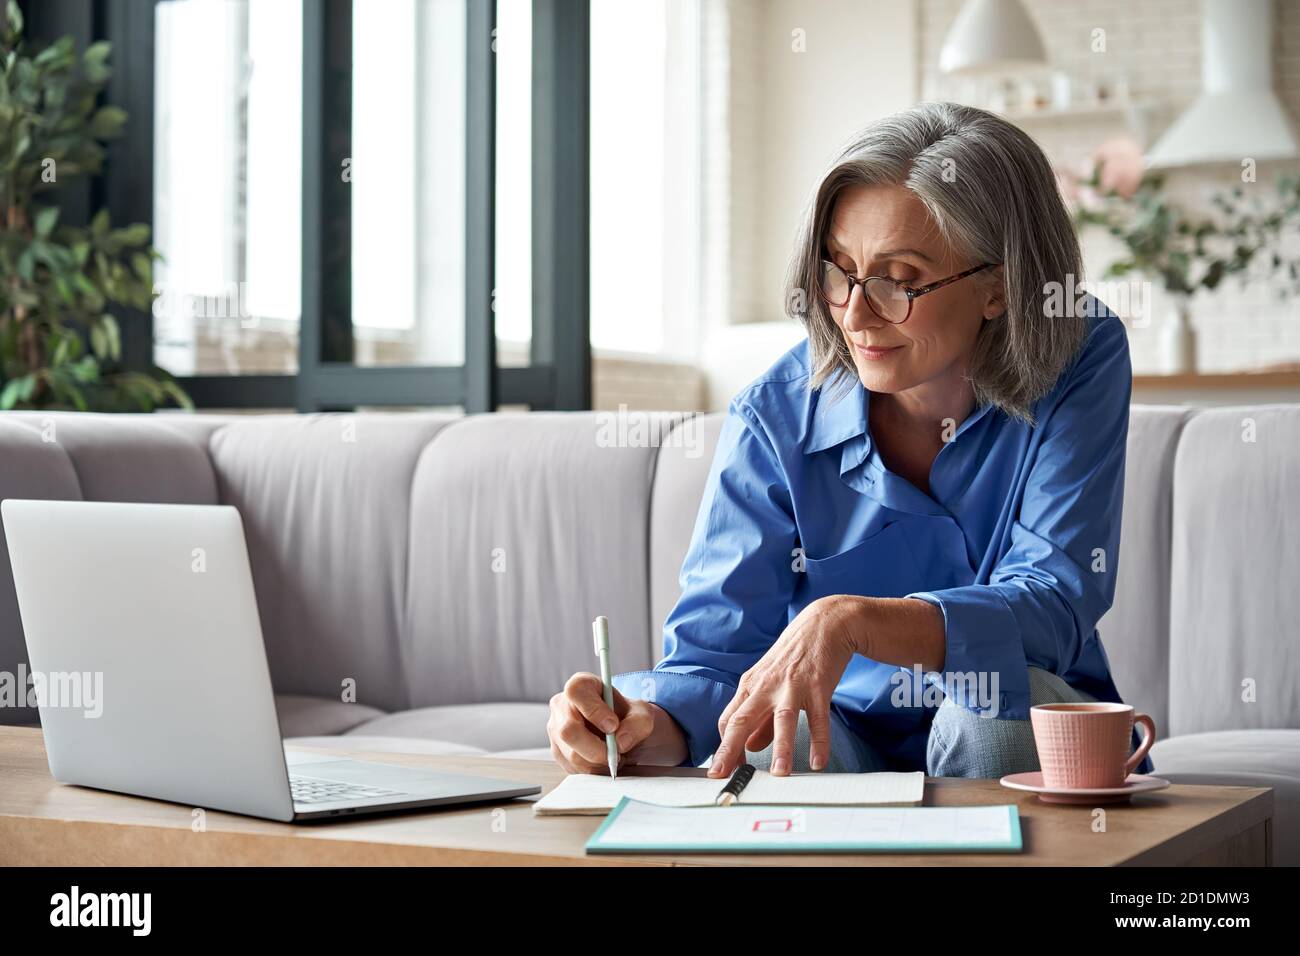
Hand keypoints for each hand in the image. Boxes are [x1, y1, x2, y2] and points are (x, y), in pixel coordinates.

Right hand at [547, 672, 687, 773]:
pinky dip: (593, 770)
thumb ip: (637, 723)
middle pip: (568, 730)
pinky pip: (572, 768)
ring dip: (598, 762)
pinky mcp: (558, 752)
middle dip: (596, 749)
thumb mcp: (642, 714)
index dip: (594, 710)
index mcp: (581, 685)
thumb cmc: (628, 716)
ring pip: (571, 754)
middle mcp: (561, 705)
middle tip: (617, 754)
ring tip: (615, 757)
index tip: (613, 725)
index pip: (576, 692)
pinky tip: (604, 762)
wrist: (624, 732)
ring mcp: (555, 730)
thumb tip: (620, 741)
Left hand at [709, 595, 862, 777]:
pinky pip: (818, 719)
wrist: (824, 623)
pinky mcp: (818, 686)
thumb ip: (760, 718)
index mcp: (751, 685)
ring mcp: (792, 686)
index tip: (724, 770)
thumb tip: (748, 747)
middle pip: (742, 720)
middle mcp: (766, 686)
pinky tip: (818, 762)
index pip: (728, 720)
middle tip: (722, 776)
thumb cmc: (795, 656)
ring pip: (782, 720)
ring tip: (780, 775)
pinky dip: (819, 741)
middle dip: (730, 750)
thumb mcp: (770, 683)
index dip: (724, 746)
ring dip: (780, 748)